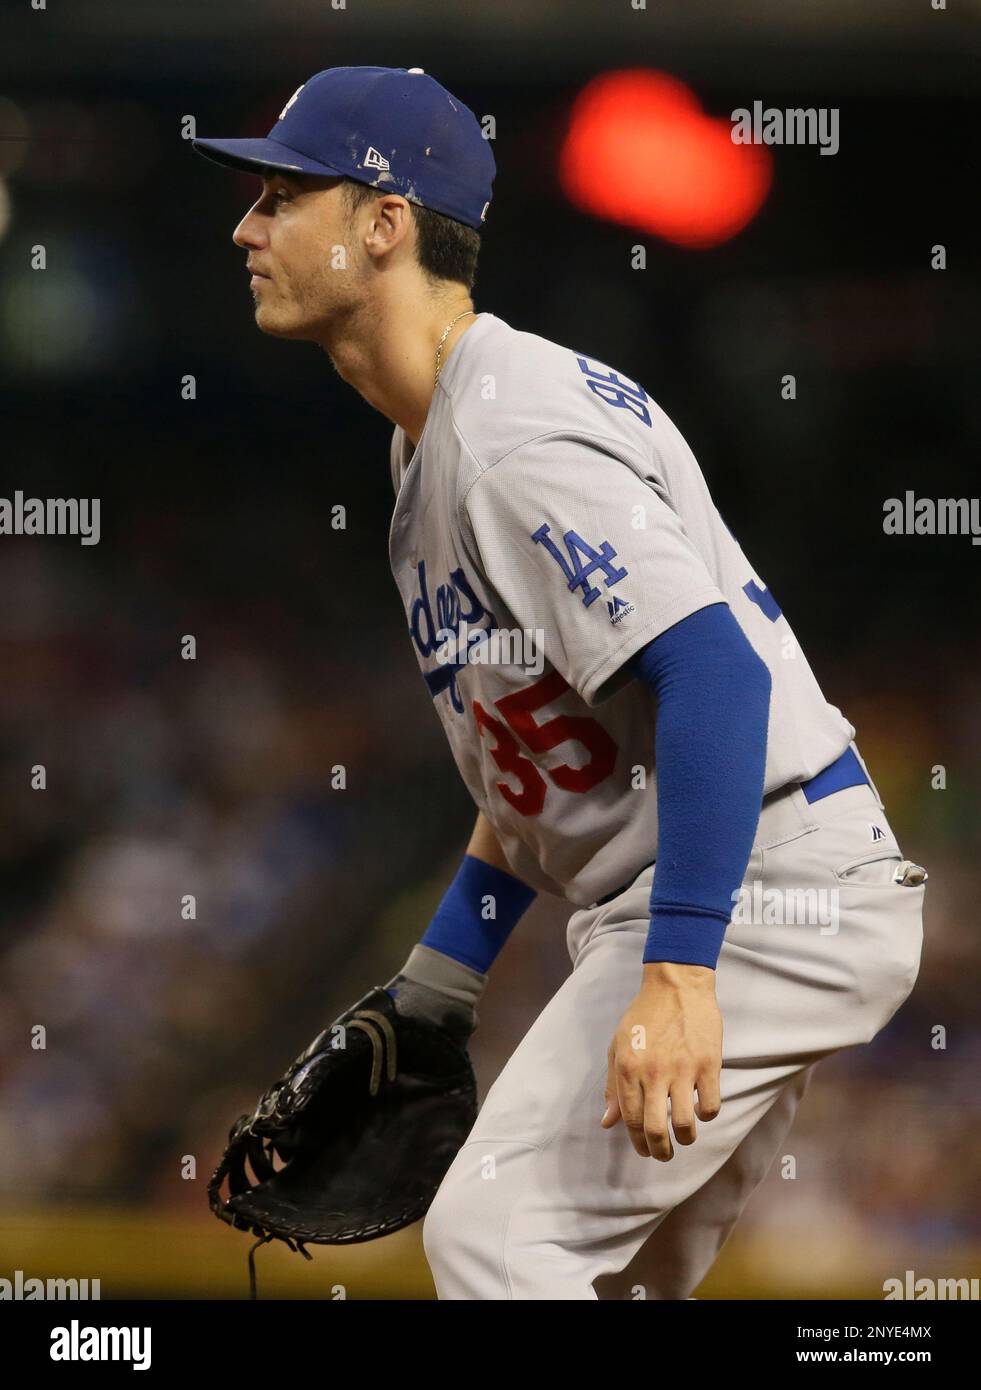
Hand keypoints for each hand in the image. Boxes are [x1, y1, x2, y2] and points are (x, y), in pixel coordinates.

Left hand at [602, 961, 722, 1160]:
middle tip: (664, 1155)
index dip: (638, 1142)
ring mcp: (682, 1069)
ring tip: (685, 1137)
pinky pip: (710, 1105)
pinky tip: (700, 1110)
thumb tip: (607, 1122)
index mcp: (628, 1068)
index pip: (631, 1119)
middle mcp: (653, 1072)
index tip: (645, 1150)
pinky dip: (706, 1115)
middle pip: (655, 1129)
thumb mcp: (618, 1046)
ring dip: (685, 1139)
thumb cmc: (643, 1015)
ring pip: (685, 1124)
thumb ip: (612, 1086)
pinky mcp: (708, 1064)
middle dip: (659, 1151)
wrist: (676, 983)